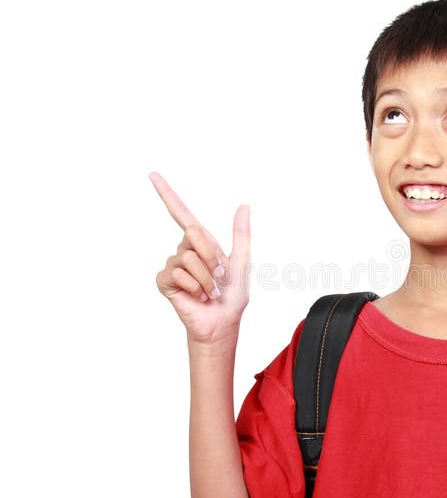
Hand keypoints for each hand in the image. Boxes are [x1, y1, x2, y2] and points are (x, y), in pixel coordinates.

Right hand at [150, 171, 249, 343]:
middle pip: (194, 233)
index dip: (167, 193)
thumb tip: (244, 205)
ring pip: (189, 258)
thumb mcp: (242, 261)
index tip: (152, 174)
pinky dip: (195, 287)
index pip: (181, 213)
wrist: (222, 322)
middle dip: (212, 255)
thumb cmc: (232, 296)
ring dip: (207, 278)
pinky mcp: (164, 281)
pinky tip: (197, 297)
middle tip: (219, 276)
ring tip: (210, 291)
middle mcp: (184, 249)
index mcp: (202, 242)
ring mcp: (173, 265)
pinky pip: (179, 274)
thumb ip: (241, 234)